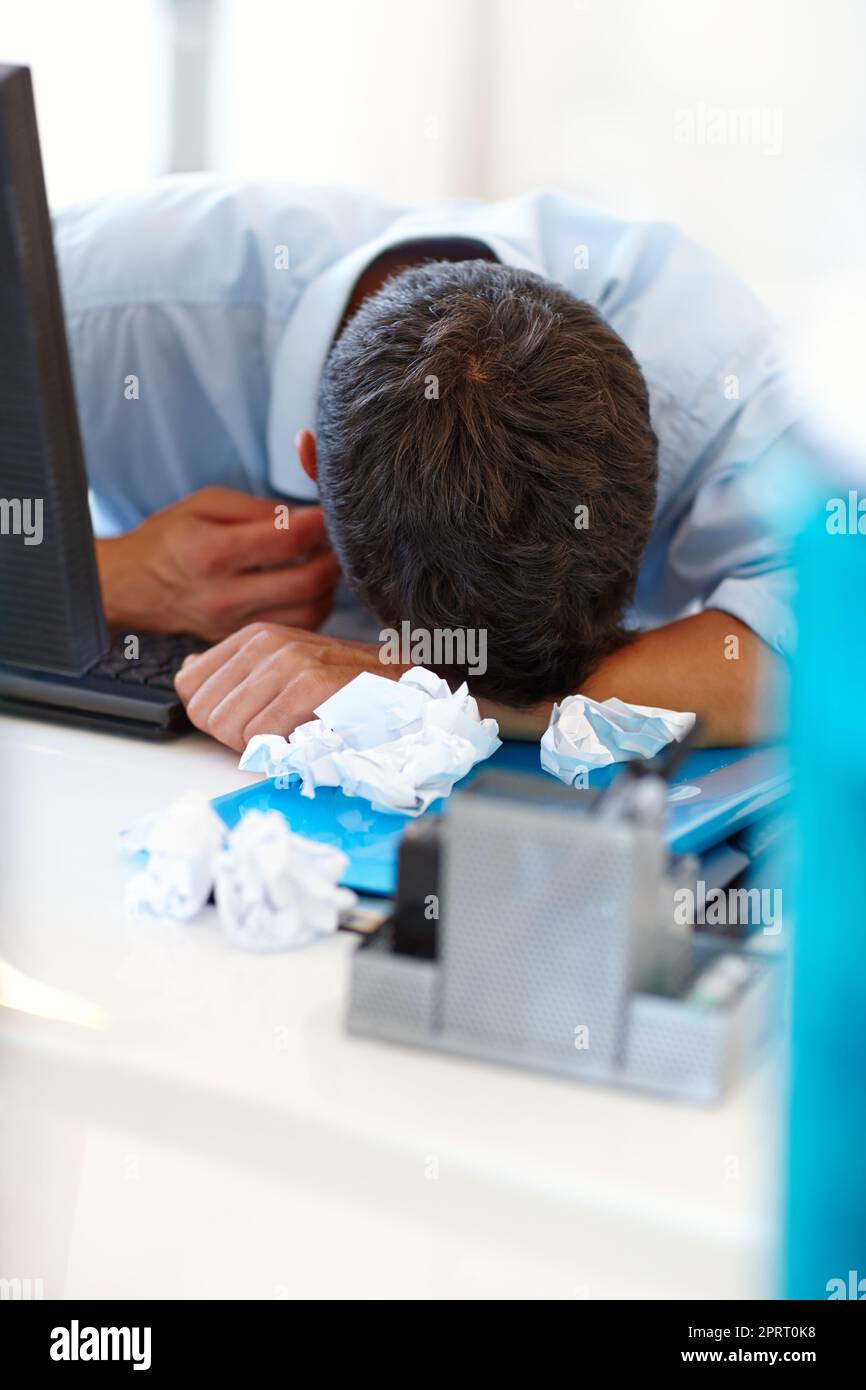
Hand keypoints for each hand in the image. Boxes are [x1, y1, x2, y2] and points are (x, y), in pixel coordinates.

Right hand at [95, 487, 340, 640]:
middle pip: (308, 583)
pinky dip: (312, 607)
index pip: (288, 539)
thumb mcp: (206, 504)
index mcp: (212, 553)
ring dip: (327, 587)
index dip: (320, 522)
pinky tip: (305, 588)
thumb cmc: (170, 538)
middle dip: (333, 557)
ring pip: (310, 614)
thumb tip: (310, 516)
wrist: (134, 587)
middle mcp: (225, 596)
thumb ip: (260, 508)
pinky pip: (295, 629)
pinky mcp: (242, 642)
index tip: (328, 511)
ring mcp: (234, 626)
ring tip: (320, 563)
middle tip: (334, 541)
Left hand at [175, 622, 405, 750]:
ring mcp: (288, 659)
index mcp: (253, 637)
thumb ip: (235, 672)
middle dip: (235, 736)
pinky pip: (262, 737)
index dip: (215, 717)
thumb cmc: (345, 689)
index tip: (251, 720)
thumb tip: (189, 674)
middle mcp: (265, 641)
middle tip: (278, 731)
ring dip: (261, 746)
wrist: (404, 691)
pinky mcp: (311, 684)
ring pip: (229, 728)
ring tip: (297, 732)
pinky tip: (311, 735)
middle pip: (205, 713)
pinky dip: (283, 750)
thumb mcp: (284, 669)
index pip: (189, 687)